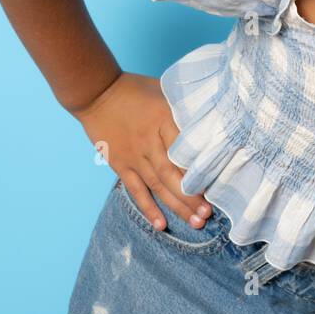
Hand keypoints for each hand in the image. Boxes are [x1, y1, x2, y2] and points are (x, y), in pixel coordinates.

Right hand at [75, 71, 213, 230]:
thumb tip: (210, 120)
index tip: (218, 183)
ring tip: (196, 222)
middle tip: (209, 213)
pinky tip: (161, 224)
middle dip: (193, 196)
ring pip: (158, 186)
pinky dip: (148, 208)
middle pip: (174, 173)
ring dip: (177, 205)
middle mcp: (149, 141)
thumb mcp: (164, 91)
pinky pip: (136, 190)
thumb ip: (183, 109)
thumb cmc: (136, 89)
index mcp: (164, 120)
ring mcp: (134, 156)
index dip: (202, 168)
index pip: (186, 149)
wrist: (96, 92)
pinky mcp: (121, 165)